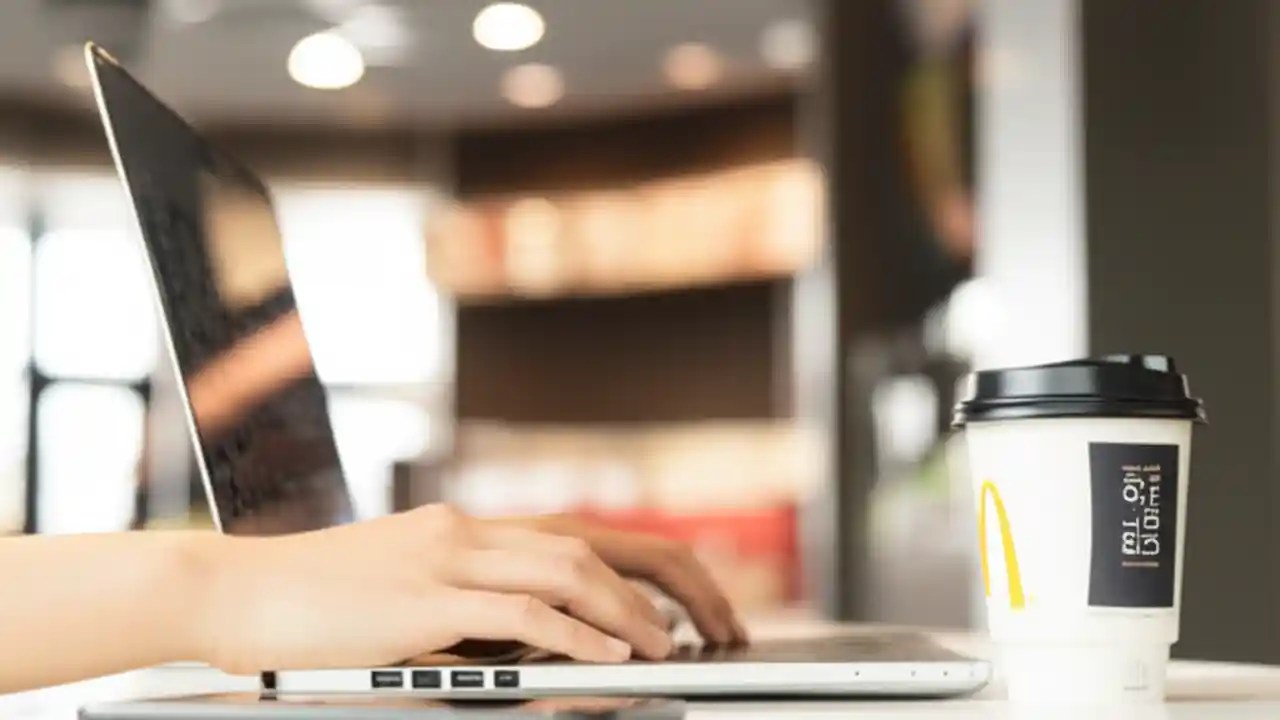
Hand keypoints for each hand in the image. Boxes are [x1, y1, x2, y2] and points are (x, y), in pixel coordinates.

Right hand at [195, 505, 700, 673]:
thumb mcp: (406, 591)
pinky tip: (611, 656)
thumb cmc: (315, 602)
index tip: (691, 605)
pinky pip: (520, 614)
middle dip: (666, 585)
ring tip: (672, 647)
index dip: (649, 569)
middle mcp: (468, 532)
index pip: (584, 536)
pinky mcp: (422, 600)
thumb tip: (545, 639)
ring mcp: (445, 560)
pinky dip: (576, 633)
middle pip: (594, 545)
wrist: (233, 593)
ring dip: (630, 612)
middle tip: (714, 623)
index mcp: (469, 529)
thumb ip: (471, 603)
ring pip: (568, 571)